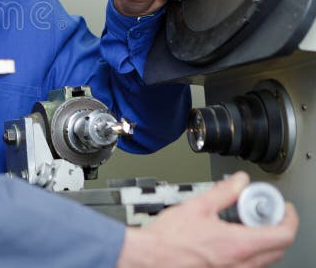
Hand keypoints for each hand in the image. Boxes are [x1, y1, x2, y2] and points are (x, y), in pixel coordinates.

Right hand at [118, 172, 297, 267]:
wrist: (151, 257)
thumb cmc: (169, 238)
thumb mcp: (197, 205)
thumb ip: (224, 191)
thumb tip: (239, 181)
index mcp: (239, 244)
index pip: (282, 235)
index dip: (289, 219)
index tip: (284, 209)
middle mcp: (241, 263)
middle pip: (278, 249)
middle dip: (279, 230)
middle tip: (267, 215)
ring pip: (265, 260)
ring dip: (265, 242)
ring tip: (248, 226)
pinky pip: (249, 266)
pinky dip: (250, 253)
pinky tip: (232, 240)